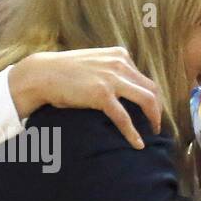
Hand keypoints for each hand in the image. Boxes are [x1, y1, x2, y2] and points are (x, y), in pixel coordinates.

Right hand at [9, 47, 161, 148]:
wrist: (42, 74)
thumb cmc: (66, 72)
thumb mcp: (95, 64)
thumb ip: (112, 71)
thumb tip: (126, 89)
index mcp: (120, 55)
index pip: (146, 79)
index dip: (152, 97)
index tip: (152, 111)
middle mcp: (120, 64)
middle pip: (152, 89)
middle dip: (158, 109)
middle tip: (156, 125)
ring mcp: (112, 78)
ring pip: (147, 100)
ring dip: (154, 119)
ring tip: (153, 132)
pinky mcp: (102, 94)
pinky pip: (124, 117)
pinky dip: (133, 133)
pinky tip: (138, 144)